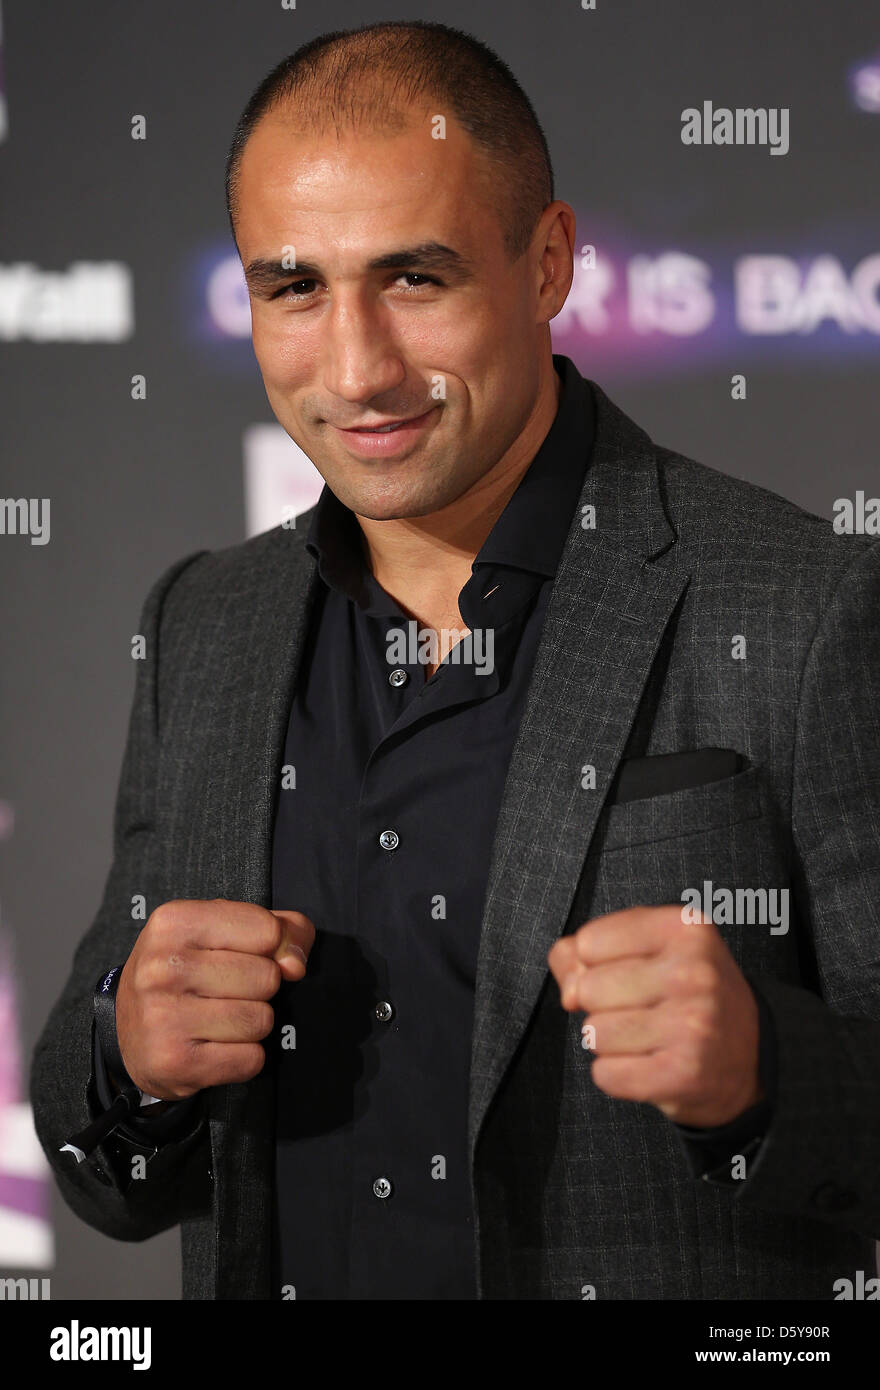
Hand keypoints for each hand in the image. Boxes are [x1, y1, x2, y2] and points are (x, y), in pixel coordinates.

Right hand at [115, 898, 314, 1100]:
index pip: (266, 930)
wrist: (128, 1032)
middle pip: (267, 977)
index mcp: (175, 922)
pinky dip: (243, 1057)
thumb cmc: (183, 973)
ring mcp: (164, 1017)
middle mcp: (163, 967)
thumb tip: (296, 963)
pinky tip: (213, 1047)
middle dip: (258, 989)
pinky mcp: (174, 1062)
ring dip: (251, 1025)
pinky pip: (251, 1059)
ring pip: (261, 1020)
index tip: (246, 956)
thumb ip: (277, 929)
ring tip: (217, 1019)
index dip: (271, 947)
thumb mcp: (220, 932)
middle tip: (223, 992)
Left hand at [547, 904, 763, 1127]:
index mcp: (685, 927)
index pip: (589, 942)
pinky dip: (618, 1075)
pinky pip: (606, 1074)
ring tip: (649, 1037)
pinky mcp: (685, 1074)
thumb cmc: (686, 993)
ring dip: (610, 1042)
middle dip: (603, 1004)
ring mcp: (693, 1024)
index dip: (596, 963)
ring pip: (594, 1033)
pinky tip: (650, 1064)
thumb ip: (584, 951)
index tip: (630, 973)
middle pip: (588, 989)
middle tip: (643, 1009)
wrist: (751, 1056)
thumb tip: (569, 993)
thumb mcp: (648, 949)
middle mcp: (695, 971)